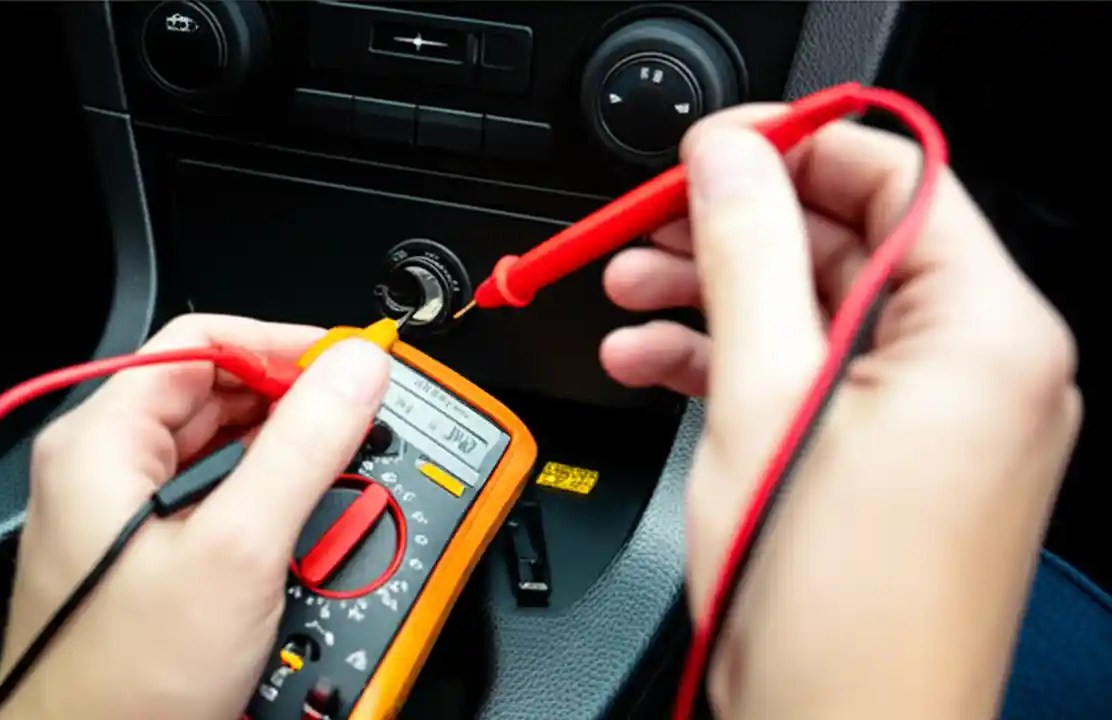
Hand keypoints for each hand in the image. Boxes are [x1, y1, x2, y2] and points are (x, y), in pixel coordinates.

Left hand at [0, 315, 390, 719]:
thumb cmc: (124, 684)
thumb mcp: (238, 548)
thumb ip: (303, 447)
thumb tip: (354, 371)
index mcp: (102, 443)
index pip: (202, 342)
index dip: (282, 346)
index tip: (348, 369)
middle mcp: (105, 469)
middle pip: (217, 392)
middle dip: (294, 404)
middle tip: (357, 423)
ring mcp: (124, 515)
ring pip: (224, 449)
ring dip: (287, 456)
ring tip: (339, 476)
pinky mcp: (151, 558)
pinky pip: (219, 501)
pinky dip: (269, 502)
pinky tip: (303, 526)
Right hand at [601, 109, 1080, 717]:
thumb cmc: (829, 605)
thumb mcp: (765, 396)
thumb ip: (746, 254)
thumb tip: (726, 159)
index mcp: (985, 333)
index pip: (893, 179)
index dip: (791, 150)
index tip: (708, 151)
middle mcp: (978, 371)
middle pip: (844, 246)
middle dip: (731, 233)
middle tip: (644, 231)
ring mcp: (935, 422)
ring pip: (816, 314)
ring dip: (716, 299)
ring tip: (629, 301)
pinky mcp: (889, 463)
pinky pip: (812, 379)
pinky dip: (735, 364)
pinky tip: (655, 365)